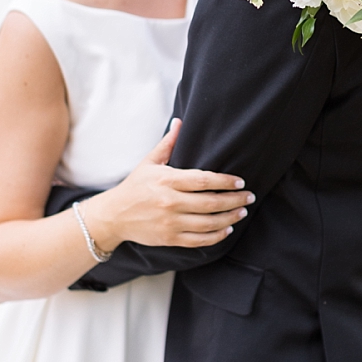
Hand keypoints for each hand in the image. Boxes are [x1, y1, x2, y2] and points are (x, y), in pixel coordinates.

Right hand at [80, 120, 252, 250]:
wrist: (112, 215)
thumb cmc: (135, 186)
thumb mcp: (149, 162)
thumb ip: (168, 143)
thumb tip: (180, 121)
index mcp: (167, 181)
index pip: (203, 181)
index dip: (225, 181)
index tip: (240, 181)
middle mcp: (169, 202)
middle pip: (210, 203)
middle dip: (234, 200)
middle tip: (249, 197)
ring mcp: (169, 222)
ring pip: (207, 223)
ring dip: (230, 218)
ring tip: (243, 212)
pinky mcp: (169, 238)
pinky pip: (198, 240)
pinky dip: (216, 236)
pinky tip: (227, 229)